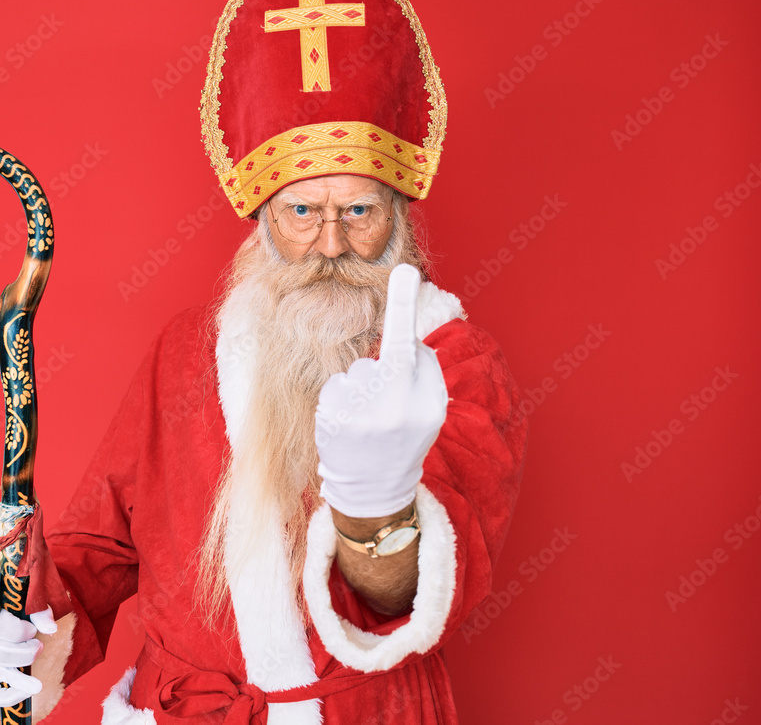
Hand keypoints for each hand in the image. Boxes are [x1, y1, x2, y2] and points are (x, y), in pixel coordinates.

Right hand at [0, 607, 55, 707]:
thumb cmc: (12, 609)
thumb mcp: (24, 602)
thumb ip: (39, 611)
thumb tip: (51, 628)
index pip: (4, 628)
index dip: (25, 631)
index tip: (32, 629)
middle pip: (2, 655)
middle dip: (28, 653)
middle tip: (39, 646)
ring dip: (23, 676)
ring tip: (37, 677)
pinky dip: (11, 696)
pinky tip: (28, 691)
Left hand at [315, 264, 447, 516]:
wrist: (374, 491)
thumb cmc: (403, 441)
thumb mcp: (428, 414)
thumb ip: (423, 374)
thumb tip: (406, 337)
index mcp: (427, 405)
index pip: (415, 348)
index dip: (405, 305)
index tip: (404, 269)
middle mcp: (394, 409)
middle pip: (387, 357)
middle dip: (390, 354)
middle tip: (397, 333)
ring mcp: (359, 413)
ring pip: (360, 372)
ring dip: (363, 389)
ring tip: (367, 424)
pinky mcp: (332, 417)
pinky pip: (339, 385)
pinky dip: (343, 399)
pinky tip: (349, 425)